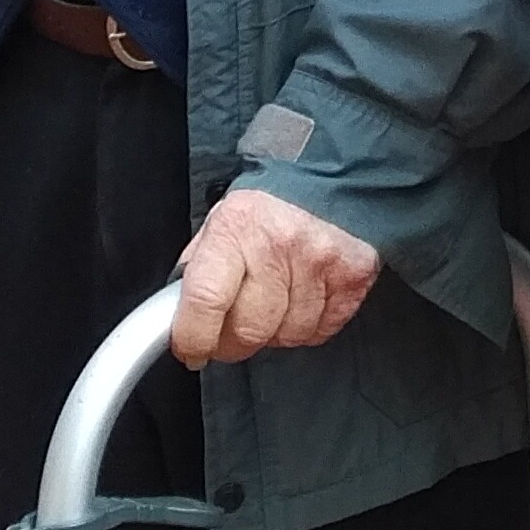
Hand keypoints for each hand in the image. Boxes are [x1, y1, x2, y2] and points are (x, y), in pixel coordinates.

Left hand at [171, 190, 378, 365]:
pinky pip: (320, 331)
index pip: (206, 301)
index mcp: (238, 227)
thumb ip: (198, 267)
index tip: (191, 349)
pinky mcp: (352, 278)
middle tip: (230, 331)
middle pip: (249, 331)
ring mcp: (321, 263)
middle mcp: (280, 244)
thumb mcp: (222, 220)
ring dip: (274, 333)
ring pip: (287, 336)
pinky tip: (301, 301)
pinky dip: (306, 327)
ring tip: (273, 304)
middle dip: (233, 343)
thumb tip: (177, 315)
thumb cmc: (273, 206)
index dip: (194, 338)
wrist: (338, 180)